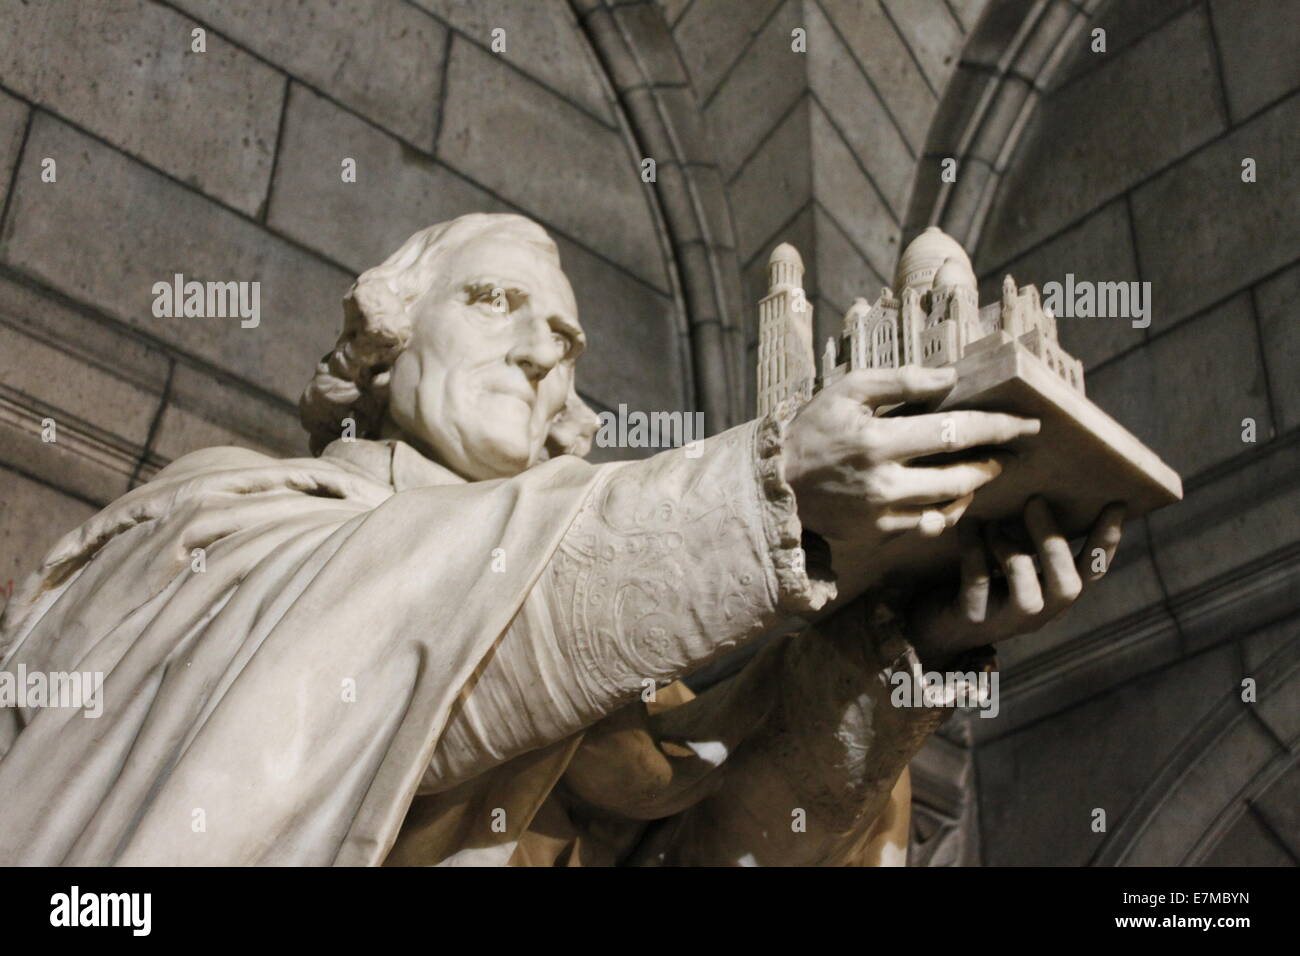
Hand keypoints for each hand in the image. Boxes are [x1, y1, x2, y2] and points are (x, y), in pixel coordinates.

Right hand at [783, 367, 1039, 544]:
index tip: (1027, 423)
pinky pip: (928, 526)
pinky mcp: (877, 534)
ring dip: (975, 486)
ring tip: (988, 470)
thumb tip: (950, 377)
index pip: (953, 432)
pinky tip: (955, 497)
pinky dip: (949, 512)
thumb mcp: (847, 391)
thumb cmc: (814, 428)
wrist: (776, 482)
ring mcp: (881, 513)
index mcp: (876, 441)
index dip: (996, 427)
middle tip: (1015, 449)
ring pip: (948, 506)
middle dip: (995, 460)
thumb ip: (899, 381)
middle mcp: (882, 482)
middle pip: (960, 475)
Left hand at [908, 498, 1125, 664]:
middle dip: (1054, 543)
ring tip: (994, 524)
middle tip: (1036, 501)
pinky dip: (974, 551)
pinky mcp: (971, 619)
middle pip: (1067, 586)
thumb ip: (1029, 539)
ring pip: (1028, 594)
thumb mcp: (1007, 560)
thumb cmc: (977, 582)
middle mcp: (1038, 612)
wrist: (930, 625)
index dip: (1106, 542)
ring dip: (1012, 551)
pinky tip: (967, 525)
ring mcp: (1005, 621)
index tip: (1116, 505)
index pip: (1091, 572)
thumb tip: (1042, 489)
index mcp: (1052, 593)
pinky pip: (979, 584)